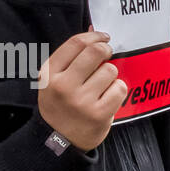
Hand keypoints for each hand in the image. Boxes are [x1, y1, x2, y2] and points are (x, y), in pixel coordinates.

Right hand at [38, 29, 125, 150]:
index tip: (103, 37)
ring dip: (111, 75)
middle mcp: (64, 85)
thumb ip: (72, 56)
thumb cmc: (60, 105)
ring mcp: (82, 101)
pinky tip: (109, 96)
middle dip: (106, 50)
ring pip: (110, 70)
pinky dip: (118, 90)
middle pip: (95, 52)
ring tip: (103, 84)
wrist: (58, 139)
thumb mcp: (55, 79)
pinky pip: (120, 89)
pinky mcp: (99, 114)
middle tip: (108, 55)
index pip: (76, 43)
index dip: (94, 36)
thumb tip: (94, 31)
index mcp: (50, 73)